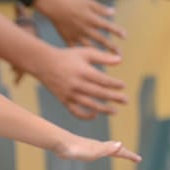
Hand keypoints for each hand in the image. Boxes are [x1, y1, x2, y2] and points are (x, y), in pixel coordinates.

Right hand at [10, 45, 125, 119]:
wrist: (44, 63)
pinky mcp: (63, 100)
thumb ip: (103, 57)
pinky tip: (95, 115)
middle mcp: (77, 84)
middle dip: (113, 98)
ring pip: (89, 104)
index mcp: (83, 71)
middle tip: (125, 101)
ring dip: (103, 109)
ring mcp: (70, 93)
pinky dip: (85, 116)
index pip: (103, 80)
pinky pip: (75, 111)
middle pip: (99, 93)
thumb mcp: (85, 53)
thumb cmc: (67, 56)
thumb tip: (120, 60)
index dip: (114, 84)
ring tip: (114, 111)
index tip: (123, 86)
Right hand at [24, 0, 124, 54]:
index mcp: (93, 19)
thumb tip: (114, 12)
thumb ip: (102, 9)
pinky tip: (85, 63)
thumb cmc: (73, 2)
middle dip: (112, 47)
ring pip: (90, 47)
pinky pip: (76, 49)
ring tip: (106, 60)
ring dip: (99, 53)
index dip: (117, 31)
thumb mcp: (89, 2)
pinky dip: (80, 55)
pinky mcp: (69, 39)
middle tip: (120, 55)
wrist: (54, 6)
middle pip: (102, 40)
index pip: (109, 26)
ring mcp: (77, 35)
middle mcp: (87, 29)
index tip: (124, 37)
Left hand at [56, 135, 140, 163]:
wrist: (59, 142)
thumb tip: (120, 144)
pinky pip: (97, 149)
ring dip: (114, 151)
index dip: (129, 155)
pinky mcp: (81, 148)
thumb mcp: (93, 151)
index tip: (139, 159)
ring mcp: (90, 146)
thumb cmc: (75, 149)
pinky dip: (102, 151)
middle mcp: (97, 146)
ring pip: (106, 148)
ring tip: (118, 152)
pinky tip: (96, 152)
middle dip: (124, 153)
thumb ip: (106, 148)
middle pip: (115, 149)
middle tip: (133, 157)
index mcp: (102, 148)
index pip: (119, 151)